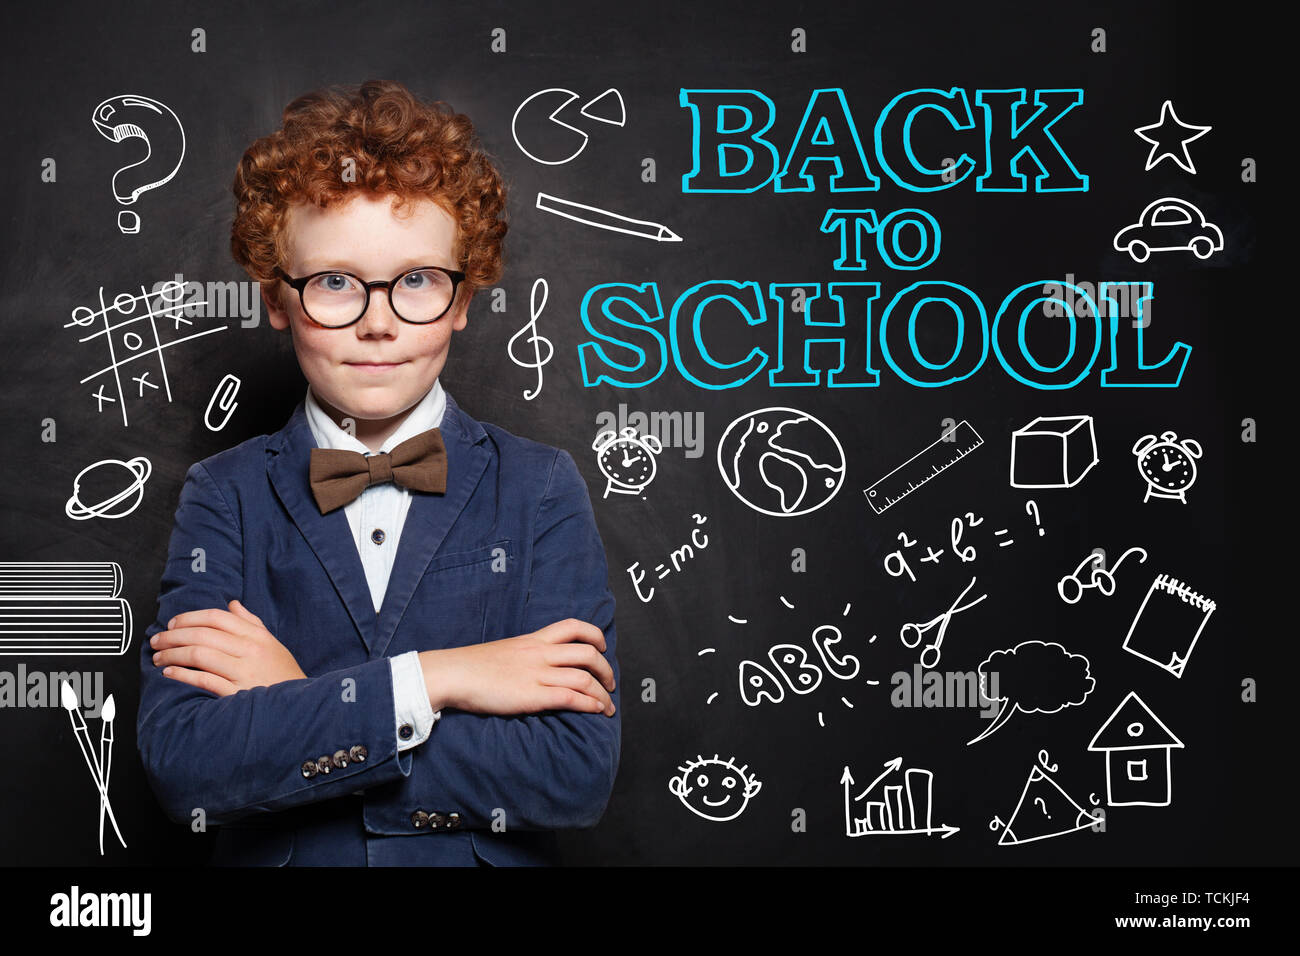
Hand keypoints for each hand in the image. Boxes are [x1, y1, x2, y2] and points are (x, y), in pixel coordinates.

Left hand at [151, 600, 307, 696]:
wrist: (298, 706)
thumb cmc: (282, 674)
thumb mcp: (272, 644)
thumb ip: (251, 623)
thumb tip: (232, 604)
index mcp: (257, 636)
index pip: (217, 618)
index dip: (189, 618)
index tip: (172, 624)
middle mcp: (250, 651)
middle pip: (203, 634)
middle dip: (173, 636)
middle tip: (156, 641)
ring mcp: (243, 672)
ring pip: (199, 654)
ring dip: (172, 654)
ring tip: (158, 658)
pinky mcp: (236, 694)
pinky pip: (203, 680)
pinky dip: (182, 674)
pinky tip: (170, 673)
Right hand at [419, 618, 615, 716]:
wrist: (453, 673)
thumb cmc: (473, 666)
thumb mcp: (505, 651)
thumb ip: (524, 656)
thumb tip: (535, 668)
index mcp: (533, 639)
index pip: (573, 626)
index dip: (594, 635)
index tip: (601, 648)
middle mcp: (540, 653)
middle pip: (587, 653)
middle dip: (606, 669)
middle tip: (610, 683)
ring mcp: (537, 674)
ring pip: (584, 677)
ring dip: (603, 693)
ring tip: (608, 706)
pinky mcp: (532, 695)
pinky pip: (570, 697)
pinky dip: (589, 704)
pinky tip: (596, 711)